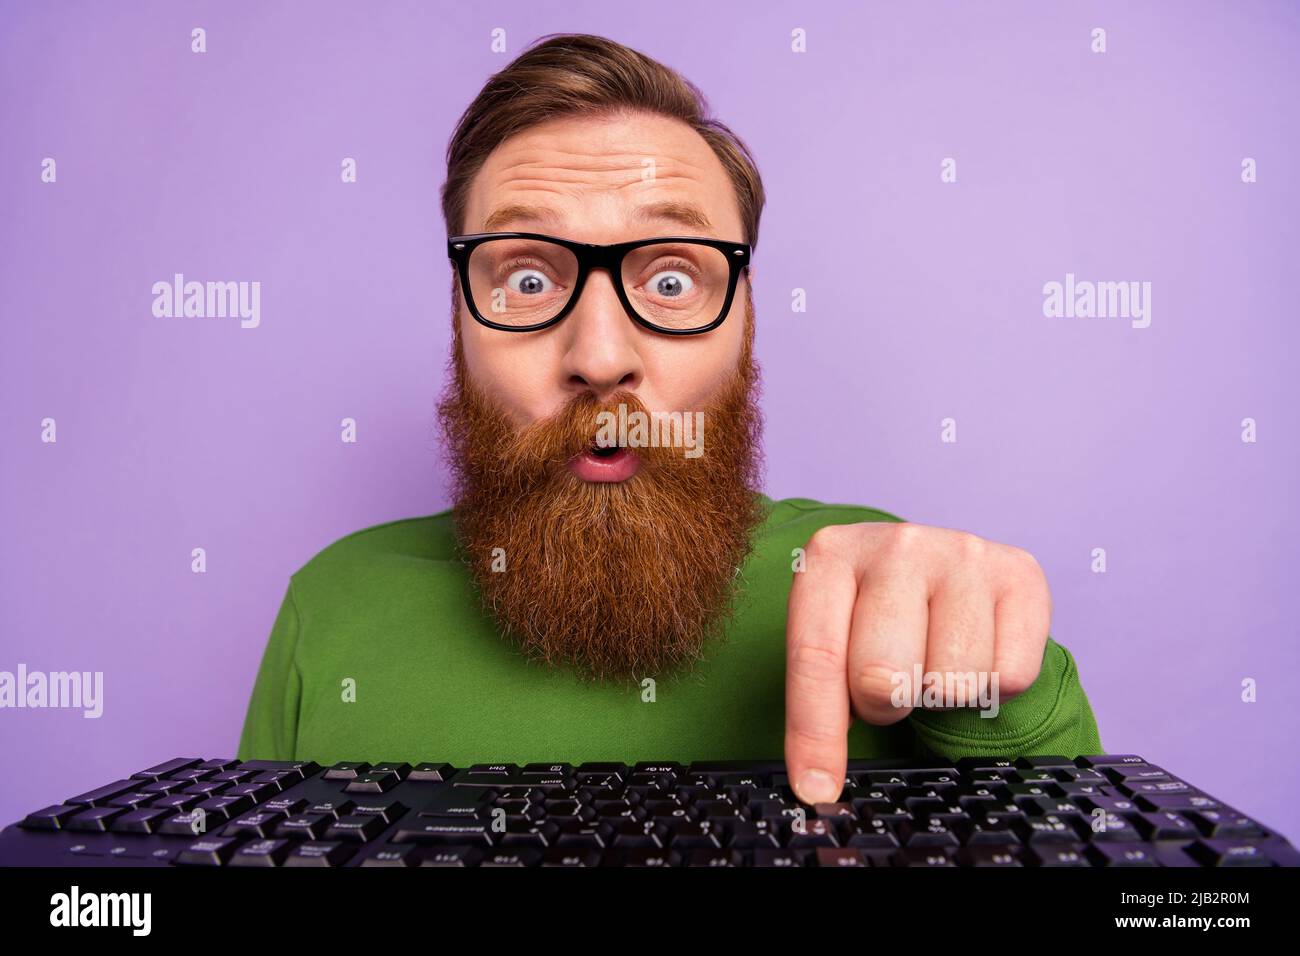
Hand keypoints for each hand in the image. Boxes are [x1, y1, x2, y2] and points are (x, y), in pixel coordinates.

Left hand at [784, 521, 1050, 803]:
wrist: (937, 564)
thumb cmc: (873, 612)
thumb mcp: (831, 635)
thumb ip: (818, 697)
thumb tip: (816, 785)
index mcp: (831, 555)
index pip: (816, 656)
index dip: (816, 732)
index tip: (817, 789)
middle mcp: (897, 543)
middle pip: (884, 676)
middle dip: (883, 703)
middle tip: (887, 685)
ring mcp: (963, 552)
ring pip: (953, 682)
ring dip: (939, 694)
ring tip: (930, 660)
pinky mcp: (1020, 573)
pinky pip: (1010, 676)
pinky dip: (993, 685)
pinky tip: (975, 650)